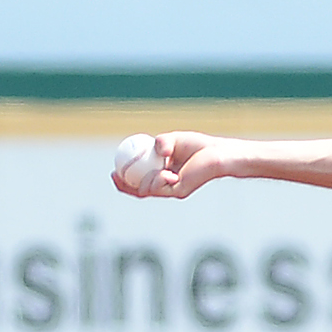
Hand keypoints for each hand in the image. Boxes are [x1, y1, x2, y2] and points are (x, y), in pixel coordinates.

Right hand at [110, 132, 241, 198]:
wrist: (218, 155)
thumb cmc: (199, 146)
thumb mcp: (173, 141)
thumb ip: (161, 143)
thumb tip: (155, 149)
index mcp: (161, 172)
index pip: (137, 179)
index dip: (123, 177)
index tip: (113, 169)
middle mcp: (166, 183)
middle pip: (138, 190)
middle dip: (124, 186)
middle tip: (114, 175)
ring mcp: (172, 189)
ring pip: (147, 190)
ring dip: (143, 181)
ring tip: (155, 169)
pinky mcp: (179, 191)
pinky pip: (161, 188)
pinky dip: (158, 180)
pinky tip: (167, 173)